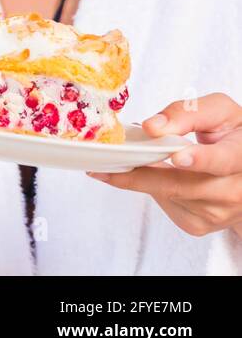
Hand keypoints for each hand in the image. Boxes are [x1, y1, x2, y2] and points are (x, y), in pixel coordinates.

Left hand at [88, 93, 241, 238]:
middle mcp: (235, 190)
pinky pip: (163, 202)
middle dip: (143, 173)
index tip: (177, 156)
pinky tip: (150, 171)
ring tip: (129, 157)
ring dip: (141, 175)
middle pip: (183, 185)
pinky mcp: (199, 224)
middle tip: (109, 161)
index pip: (223, 160)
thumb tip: (151, 127)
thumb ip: (187, 113)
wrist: (240, 172)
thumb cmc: (229, 135)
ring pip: (167, 194)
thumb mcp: (218, 113)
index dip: (200, 159)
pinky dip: (149, 185)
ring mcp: (218, 212)